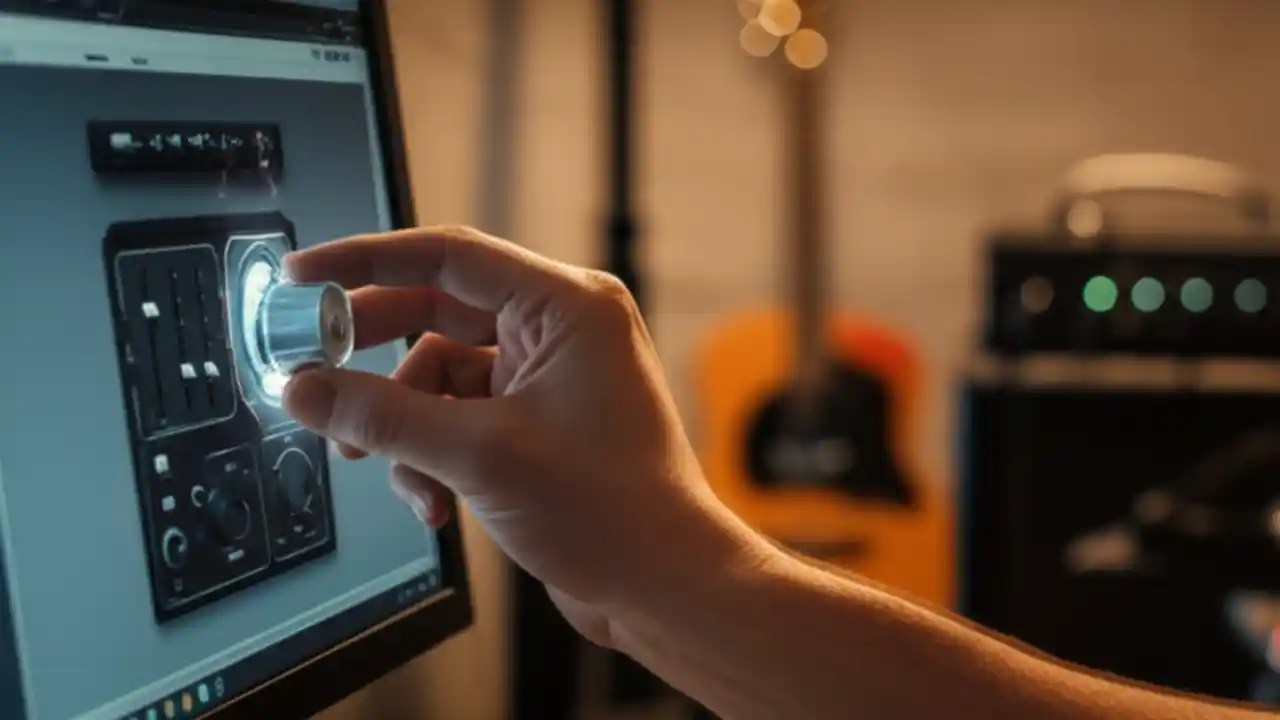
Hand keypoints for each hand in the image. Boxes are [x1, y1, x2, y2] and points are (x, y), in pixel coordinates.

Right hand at [281, 226, 756, 643]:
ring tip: (400, 477)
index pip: (448, 255)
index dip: (366, 261)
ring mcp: (551, 377)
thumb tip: (306, 388)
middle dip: (377, 360)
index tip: (305, 274)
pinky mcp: (540, 422)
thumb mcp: (478, 456)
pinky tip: (436, 504)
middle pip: (437, 315)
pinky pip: (463, 418)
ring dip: (409, 430)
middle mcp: (562, 330)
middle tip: (316, 376)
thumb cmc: (612, 512)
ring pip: (442, 378)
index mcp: (567, 306)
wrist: (664, 585)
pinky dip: (437, 457)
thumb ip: (382, 417)